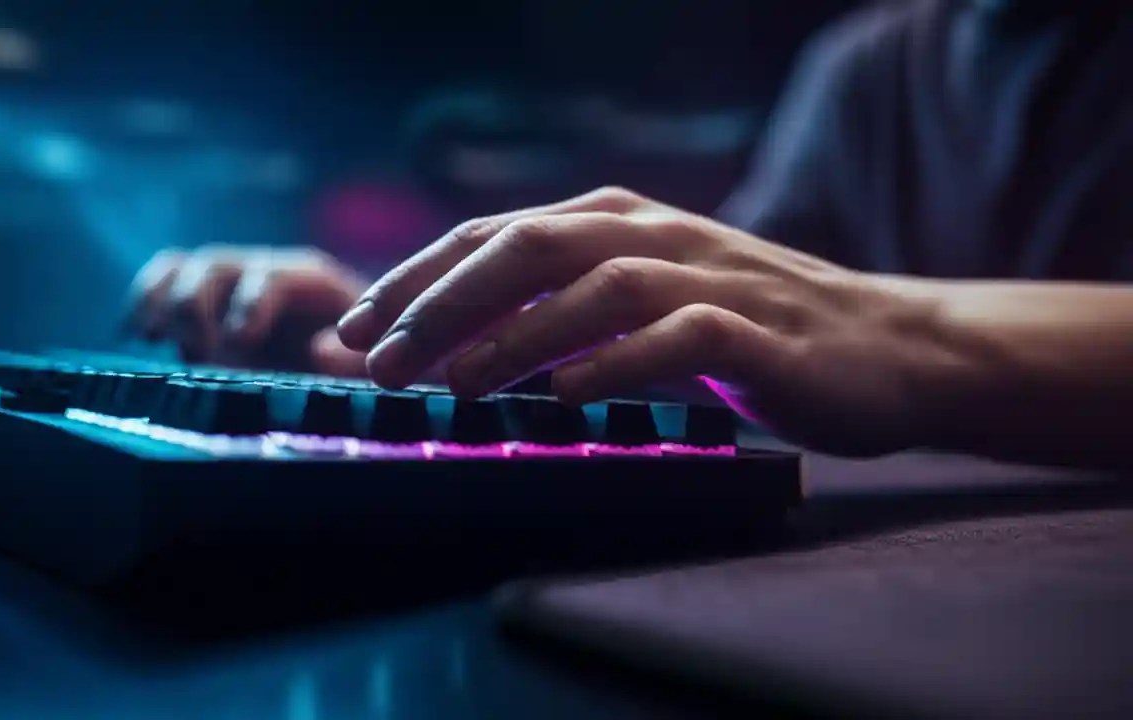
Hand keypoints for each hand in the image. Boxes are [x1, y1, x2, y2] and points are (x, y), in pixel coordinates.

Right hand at [126, 245, 368, 374]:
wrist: (338, 363)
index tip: (238, 342)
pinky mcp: (201, 298)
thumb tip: (318, 350)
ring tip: (162, 345)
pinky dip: (143, 299)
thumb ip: (350, 362)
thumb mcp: (363, 368)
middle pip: (216, 266)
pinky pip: (162, 277)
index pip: (273, 276)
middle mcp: (264, 271)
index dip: (250, 304)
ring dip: (164, 304)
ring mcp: (229, 281)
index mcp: (310, 280)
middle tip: (196, 357)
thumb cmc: (355, 367)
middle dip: (197, 309)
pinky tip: (138, 335)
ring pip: (182, 267)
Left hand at [336, 187, 953, 456]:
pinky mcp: (758, 330)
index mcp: (620, 222)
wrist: (891, 346)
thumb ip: (568, 311)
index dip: (417, 276)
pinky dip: (616, 361)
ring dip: (513, 334)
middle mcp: (657, 234)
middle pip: (528, 245)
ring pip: (594, 287)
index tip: (353, 327)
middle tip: (377, 357)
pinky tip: (566, 395)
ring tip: (451, 382)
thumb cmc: (754, 331)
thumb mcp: (648, 305)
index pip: (495, 234)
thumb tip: (462, 346)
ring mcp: (710, 277)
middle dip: (442, 300)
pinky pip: (677, 337)